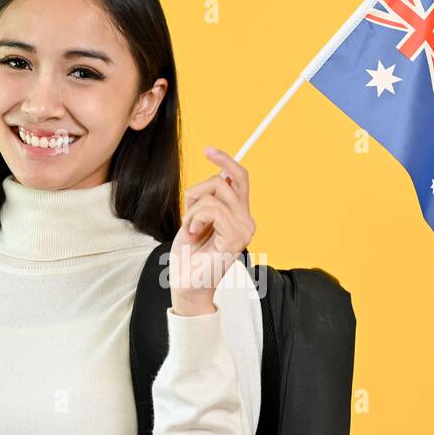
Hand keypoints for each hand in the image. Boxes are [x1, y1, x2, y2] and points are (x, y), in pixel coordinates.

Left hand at [169, 146, 255, 315]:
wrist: (186, 285)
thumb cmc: (189, 257)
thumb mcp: (196, 219)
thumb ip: (209, 199)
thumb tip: (219, 172)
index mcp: (240, 215)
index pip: (240, 177)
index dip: (225, 160)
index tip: (207, 149)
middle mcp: (247, 220)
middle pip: (225, 180)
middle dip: (198, 190)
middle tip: (189, 215)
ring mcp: (244, 229)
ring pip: (215, 192)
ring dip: (193, 209)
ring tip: (192, 230)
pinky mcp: (236, 238)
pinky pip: (212, 208)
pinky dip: (195, 218)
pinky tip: (194, 235)